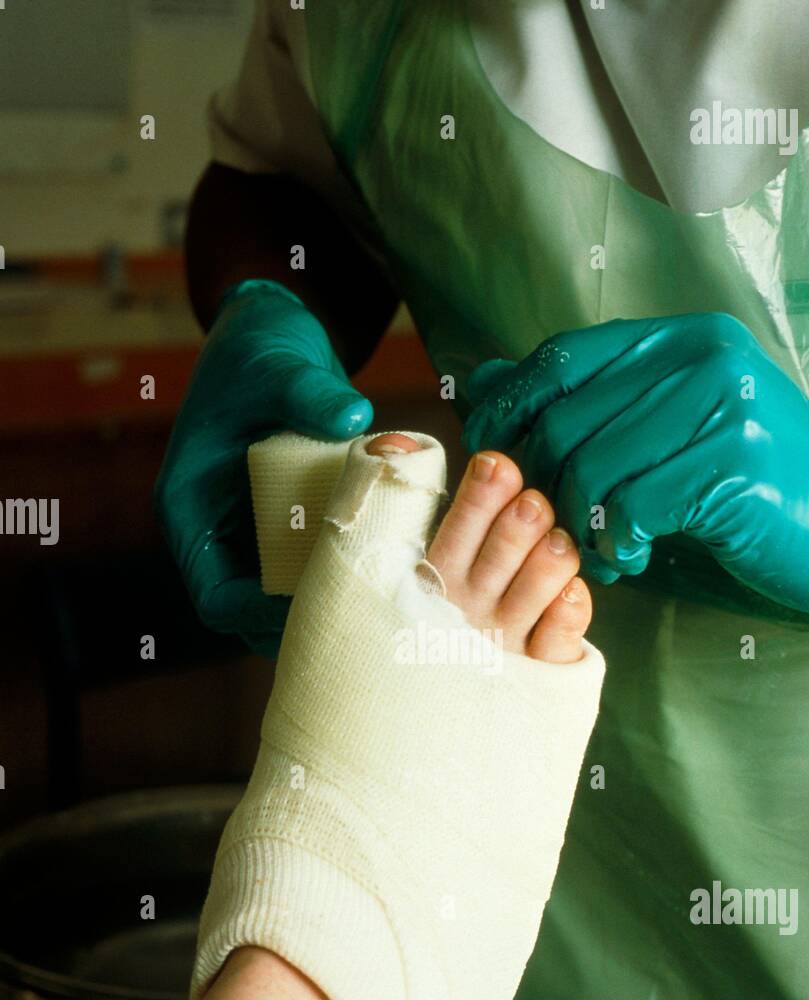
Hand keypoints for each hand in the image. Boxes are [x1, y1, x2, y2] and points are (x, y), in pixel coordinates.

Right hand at [156, 279, 372, 655]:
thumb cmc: (261, 346)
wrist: (274, 331)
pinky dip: (341, 576)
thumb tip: (355, 416)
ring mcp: (249, 532)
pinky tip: (387, 574)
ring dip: (325, 607)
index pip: (215, 597)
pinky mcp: (283, 526)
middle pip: (250, 616)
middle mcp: (215, 531)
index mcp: (190, 509)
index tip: (319, 608)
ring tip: (380, 608)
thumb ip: (310, 391)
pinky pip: (308, 571)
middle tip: (362, 624)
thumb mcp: (281, 363)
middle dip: (302, 627)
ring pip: (282, 601)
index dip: (262, 616)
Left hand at [463, 313, 808, 617]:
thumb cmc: (752, 485)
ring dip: (578, 526)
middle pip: (565, 420)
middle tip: (553, 527)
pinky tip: (633, 556)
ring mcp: (724, 406)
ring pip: (592, 468)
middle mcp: (702, 358)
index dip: (509, 408)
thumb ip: (584, 404)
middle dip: (543, 486)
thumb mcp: (664, 432)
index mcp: (681, 339)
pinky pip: (632, 507)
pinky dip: (617, 544)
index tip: (490, 454)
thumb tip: (482, 379)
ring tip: (597, 551)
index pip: (560, 358)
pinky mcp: (735, 464)